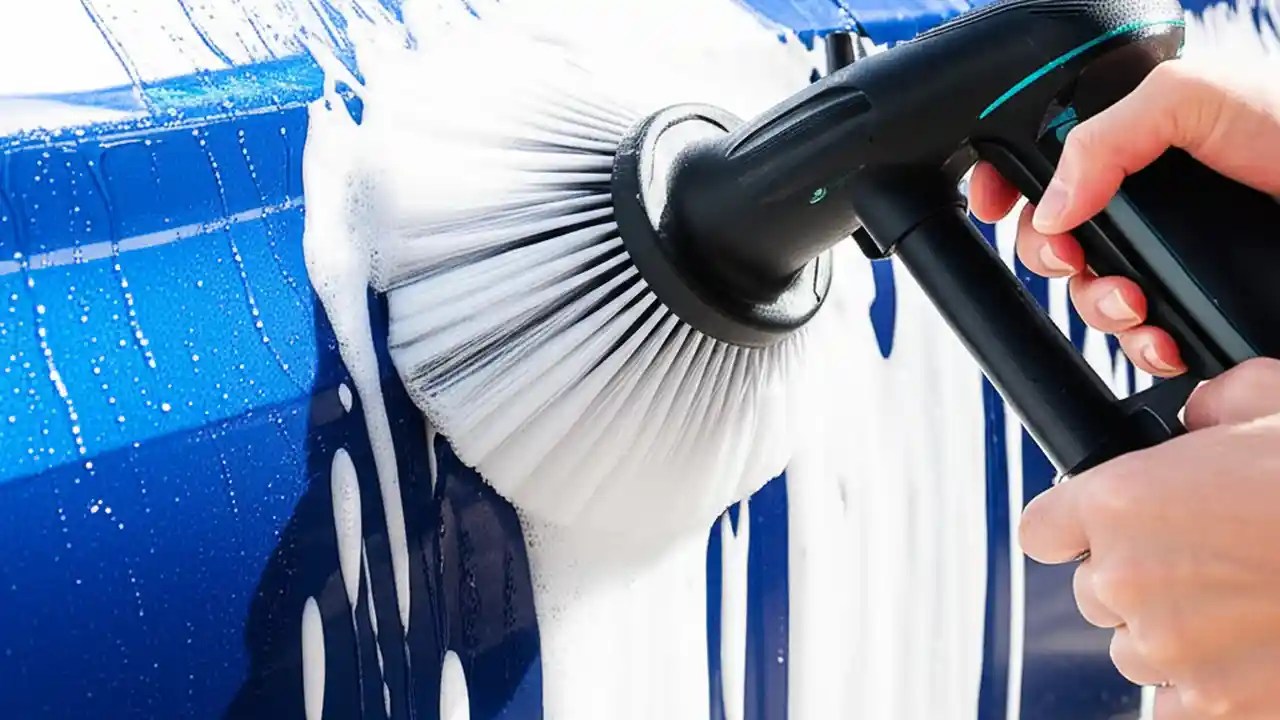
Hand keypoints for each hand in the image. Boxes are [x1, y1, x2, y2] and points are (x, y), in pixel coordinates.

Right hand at [968, 57, 1279, 375]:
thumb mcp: (1191, 100)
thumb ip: (1102, 137)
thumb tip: (1050, 208)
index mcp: (1132, 140)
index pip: (1040, 159)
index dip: (1004, 182)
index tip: (990, 203)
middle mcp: (1142, 199)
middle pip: (1052, 235)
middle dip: (1050, 256)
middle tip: (1071, 259)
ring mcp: (1167, 255)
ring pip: (1091, 294)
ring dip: (1098, 307)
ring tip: (1135, 305)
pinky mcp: (1193, 303)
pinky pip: (1139, 337)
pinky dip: (1141, 345)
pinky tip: (1163, 337)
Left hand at [1020, 358, 1279, 717]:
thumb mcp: (1270, 402)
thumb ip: (1210, 408)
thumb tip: (1195, 414)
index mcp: (1119, 499)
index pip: (1042, 530)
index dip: (1072, 530)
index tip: (1096, 532)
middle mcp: (1126, 576)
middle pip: (1093, 592)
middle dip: (1138, 580)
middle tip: (1206, 564)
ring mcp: (1166, 648)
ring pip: (1134, 650)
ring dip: (1172, 636)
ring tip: (1241, 606)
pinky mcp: (1212, 705)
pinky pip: (1175, 705)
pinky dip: (1205, 688)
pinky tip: (1246, 654)